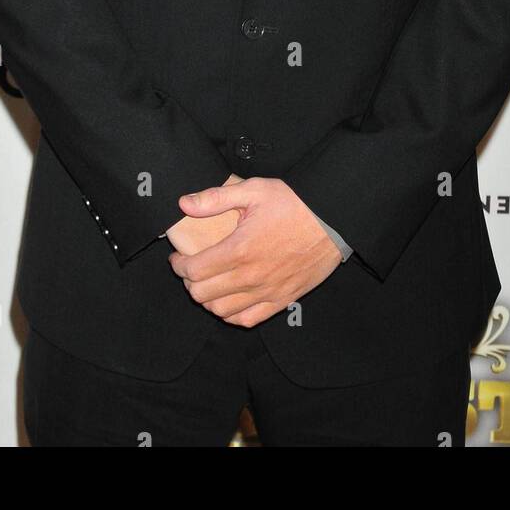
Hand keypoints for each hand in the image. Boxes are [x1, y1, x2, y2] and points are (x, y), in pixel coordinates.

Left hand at [167, 177, 341, 327]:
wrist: (331, 220)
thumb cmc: (294, 203)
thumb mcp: (254, 190)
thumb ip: (216, 198)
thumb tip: (184, 203)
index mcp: (239, 250)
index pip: (194, 270)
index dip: (179, 265)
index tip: (178, 257)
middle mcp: (250, 277)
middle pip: (203, 294)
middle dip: (189, 282)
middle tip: (191, 269)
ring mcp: (266, 292)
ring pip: (221, 311)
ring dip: (208, 299)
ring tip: (208, 283)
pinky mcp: (281, 300)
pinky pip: (247, 320)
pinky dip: (231, 315)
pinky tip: (229, 301)